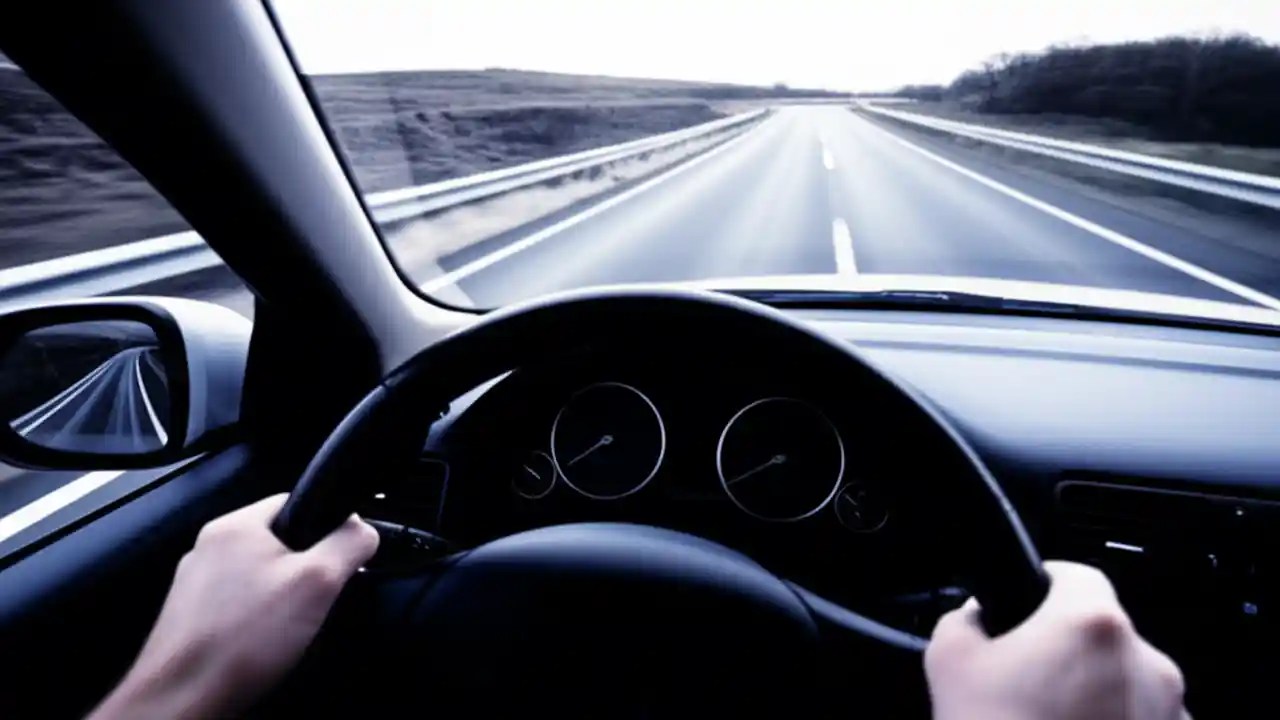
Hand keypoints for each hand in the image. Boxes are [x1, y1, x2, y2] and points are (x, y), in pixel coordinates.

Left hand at [90, 494, 378, 719]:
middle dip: (303, 571)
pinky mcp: (191, 619)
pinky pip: (238, 608)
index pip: (294, 501)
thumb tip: (364, 529)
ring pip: (258, 578)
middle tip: (314, 601)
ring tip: (285, 630)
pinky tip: (260, 646)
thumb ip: (348, 544)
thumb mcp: (318, 582)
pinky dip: (255, 623)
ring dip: (279, 600)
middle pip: (278, 543)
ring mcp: (195, 585)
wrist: (184, 698)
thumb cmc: (240, 641)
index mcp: (235, 526)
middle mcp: (207, 548)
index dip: (327, 526)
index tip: (339, 557)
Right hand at [925, 561, 1187, 719]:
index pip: (1074, 574)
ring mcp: (1169, 714)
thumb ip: (965, 618)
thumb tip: (978, 617)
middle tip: (1024, 680)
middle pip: (1102, 634)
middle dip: (1067, 650)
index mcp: (1093, 624)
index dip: (1043, 586)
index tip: (1026, 605)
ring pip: (1125, 683)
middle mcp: (1147, 664)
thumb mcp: (948, 660)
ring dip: (1095, 693)